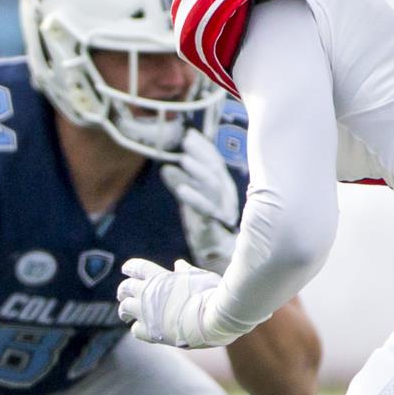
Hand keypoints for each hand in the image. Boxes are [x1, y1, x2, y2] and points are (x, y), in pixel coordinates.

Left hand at [116, 257, 240, 348]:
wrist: (213, 318)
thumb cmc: (212, 294)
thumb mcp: (200, 276)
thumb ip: (186, 271)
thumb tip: (178, 264)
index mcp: (160, 276)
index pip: (136, 267)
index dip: (129, 268)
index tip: (126, 269)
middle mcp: (148, 292)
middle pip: (126, 287)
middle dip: (124, 290)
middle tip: (123, 294)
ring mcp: (147, 312)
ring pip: (125, 307)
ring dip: (124, 309)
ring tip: (125, 314)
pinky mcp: (151, 331)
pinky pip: (135, 330)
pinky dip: (136, 328)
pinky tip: (139, 328)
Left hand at [158, 129, 239, 270]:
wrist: (221, 261)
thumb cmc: (207, 229)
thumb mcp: (193, 203)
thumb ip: (183, 185)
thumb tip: (167, 167)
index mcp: (223, 190)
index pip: (215, 164)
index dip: (203, 148)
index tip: (190, 134)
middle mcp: (226, 198)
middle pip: (216, 171)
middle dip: (202, 154)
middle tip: (185, 140)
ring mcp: (222, 212)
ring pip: (214, 187)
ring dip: (198, 171)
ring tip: (183, 160)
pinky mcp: (215, 227)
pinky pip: (206, 210)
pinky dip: (194, 198)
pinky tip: (181, 189)